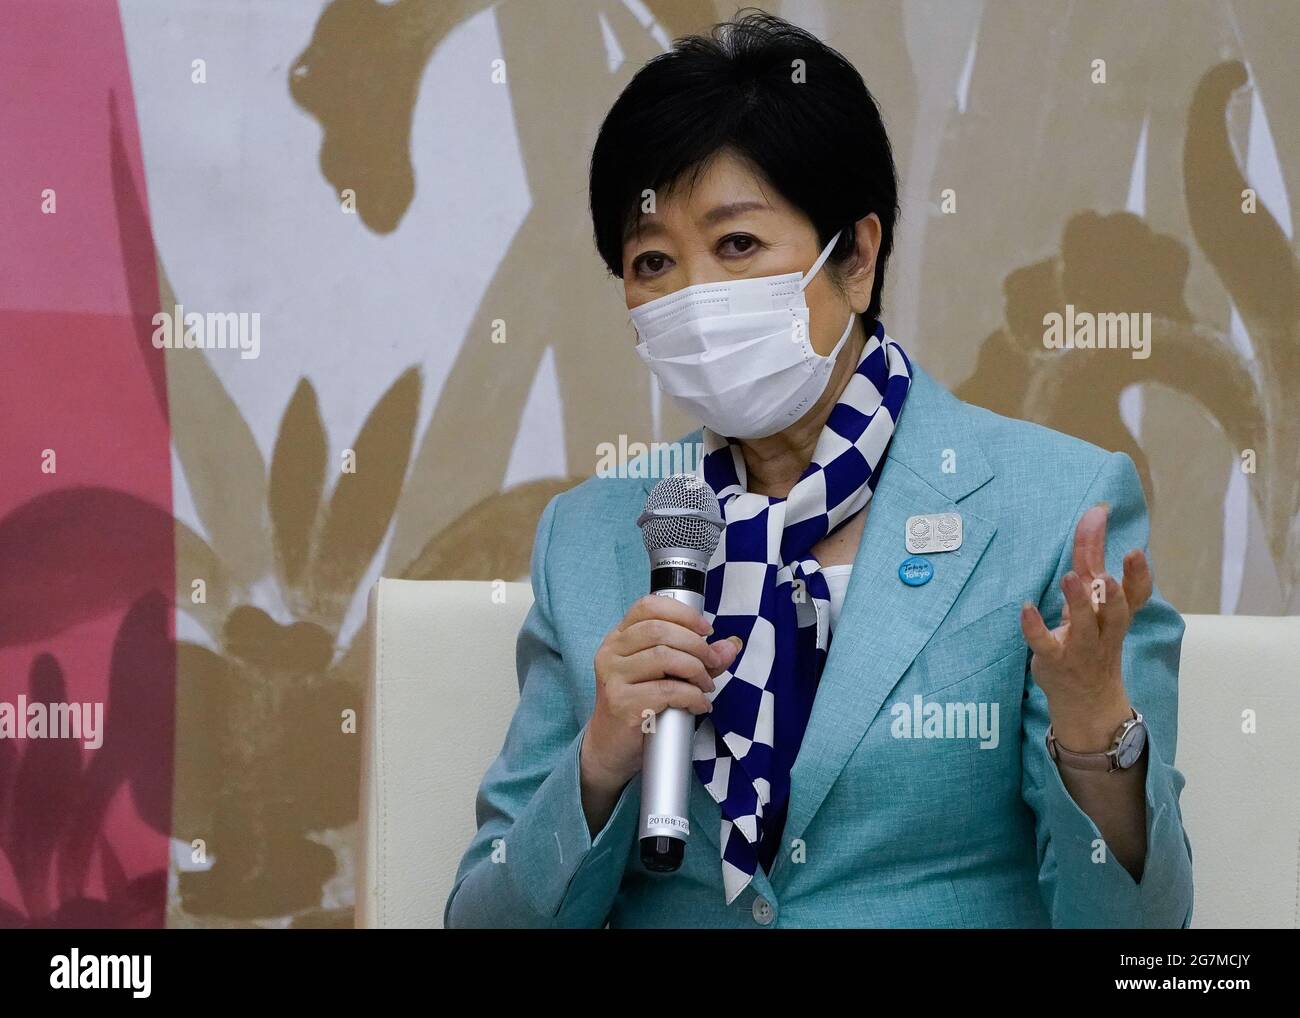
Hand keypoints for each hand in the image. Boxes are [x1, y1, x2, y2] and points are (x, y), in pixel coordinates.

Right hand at [582, 595, 740, 791]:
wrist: (610, 748)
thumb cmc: (639, 706)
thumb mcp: (666, 675)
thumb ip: (697, 658)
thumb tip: (730, 645)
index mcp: (619, 637)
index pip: (647, 606)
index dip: (682, 613)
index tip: (706, 630)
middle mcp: (611, 652)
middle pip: (660, 630)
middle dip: (696, 645)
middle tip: (713, 662)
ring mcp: (613, 677)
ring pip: (664, 657)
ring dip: (696, 670)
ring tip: (706, 686)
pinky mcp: (622, 703)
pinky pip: (667, 690)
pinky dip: (692, 696)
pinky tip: (698, 704)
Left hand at [1019, 502, 1153, 751]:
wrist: (1088, 702)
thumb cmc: (1091, 639)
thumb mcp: (1094, 599)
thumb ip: (1091, 556)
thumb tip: (1096, 512)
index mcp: (1116, 615)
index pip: (1135, 594)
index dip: (1137, 574)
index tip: (1135, 550)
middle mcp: (1104, 631)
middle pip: (1116, 612)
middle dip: (1115, 593)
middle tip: (1108, 575)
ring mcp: (1080, 648)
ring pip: (1084, 626)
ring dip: (1078, 603)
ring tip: (1070, 578)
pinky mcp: (1054, 660)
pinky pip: (1045, 644)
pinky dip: (1035, 627)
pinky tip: (1026, 608)